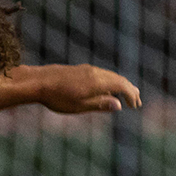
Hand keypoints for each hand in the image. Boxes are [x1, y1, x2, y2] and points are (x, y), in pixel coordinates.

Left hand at [25, 64, 141, 113]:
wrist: (38, 82)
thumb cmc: (57, 97)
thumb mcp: (80, 106)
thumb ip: (100, 104)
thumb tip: (118, 105)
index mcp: (97, 82)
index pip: (122, 85)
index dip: (131, 95)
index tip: (135, 106)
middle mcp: (95, 72)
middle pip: (118, 79)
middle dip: (130, 90)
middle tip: (137, 102)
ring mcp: (88, 70)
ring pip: (110, 76)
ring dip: (121, 86)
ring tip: (125, 97)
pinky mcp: (81, 70)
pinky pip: (102, 75)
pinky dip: (110, 83)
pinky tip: (108, 91)